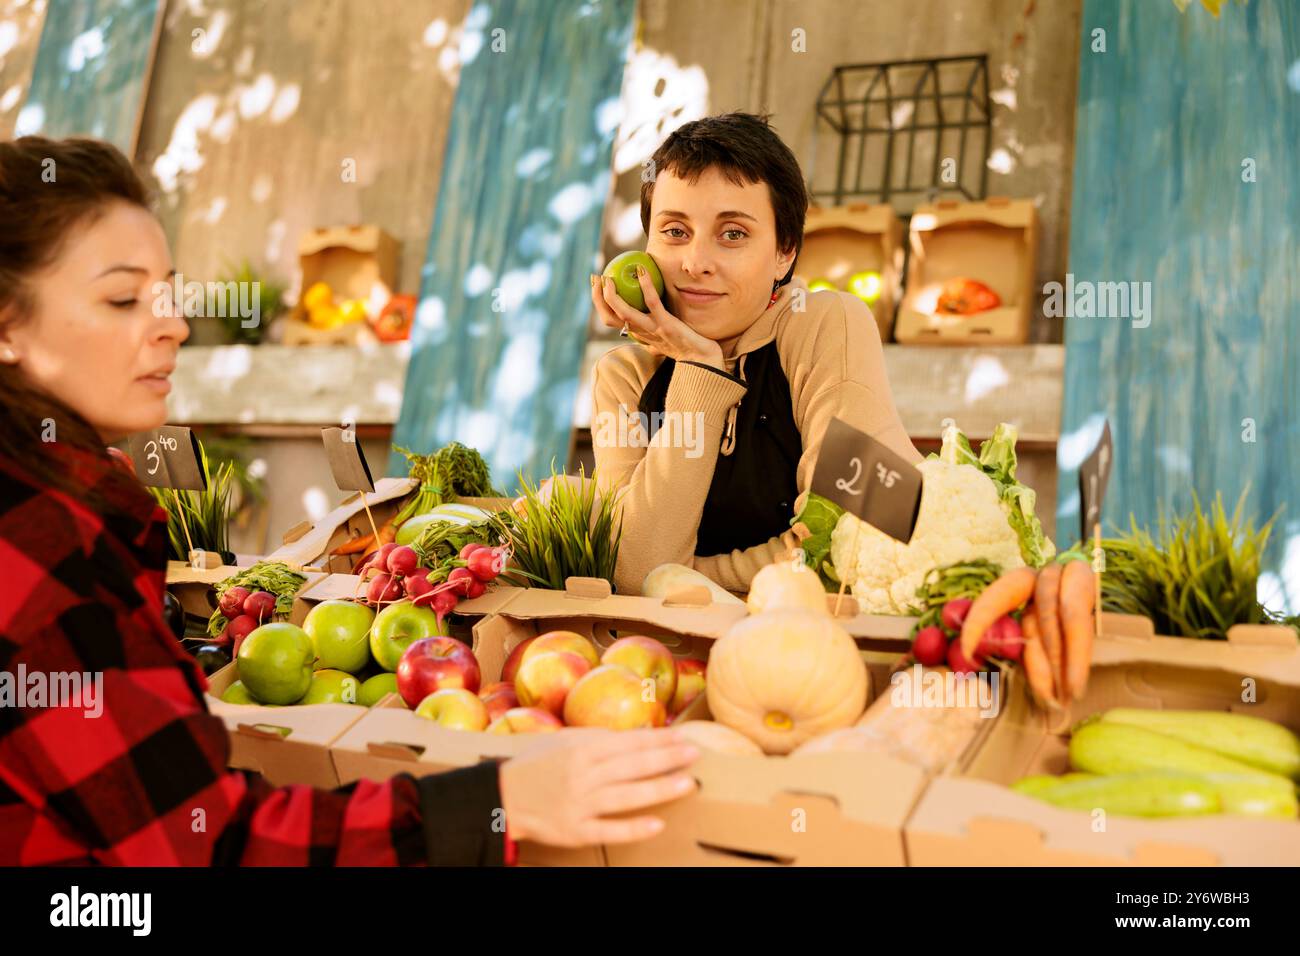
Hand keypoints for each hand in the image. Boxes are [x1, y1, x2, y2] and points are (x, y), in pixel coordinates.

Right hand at [499, 728, 698, 846]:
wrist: (502, 797)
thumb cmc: (538, 765)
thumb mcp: (564, 742)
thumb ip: (599, 738)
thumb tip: (638, 734)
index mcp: (581, 749)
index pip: (628, 742)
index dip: (658, 739)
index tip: (684, 736)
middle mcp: (583, 775)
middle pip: (632, 766)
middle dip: (667, 758)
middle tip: (695, 754)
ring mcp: (580, 804)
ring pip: (627, 796)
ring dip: (660, 788)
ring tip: (688, 782)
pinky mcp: (576, 831)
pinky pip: (609, 830)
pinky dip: (634, 828)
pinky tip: (657, 824)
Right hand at [590, 270, 724, 369]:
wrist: (702, 360)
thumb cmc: (687, 348)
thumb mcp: (665, 341)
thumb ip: (654, 337)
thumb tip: (648, 328)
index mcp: (639, 334)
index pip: (611, 320)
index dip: (600, 303)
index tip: (598, 286)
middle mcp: (641, 333)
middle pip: (610, 317)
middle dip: (598, 298)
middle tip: (596, 278)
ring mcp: (653, 329)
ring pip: (624, 313)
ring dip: (612, 295)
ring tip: (609, 278)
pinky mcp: (666, 324)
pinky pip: (653, 302)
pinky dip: (646, 286)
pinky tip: (642, 269)